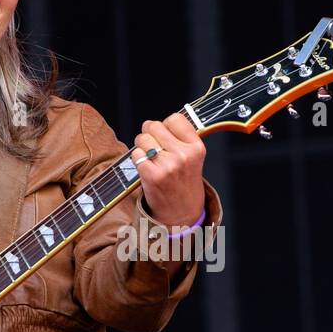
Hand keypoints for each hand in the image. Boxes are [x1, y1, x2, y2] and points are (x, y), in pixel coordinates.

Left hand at [133, 112, 205, 227]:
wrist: (182, 212)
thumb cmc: (184, 181)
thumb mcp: (192, 157)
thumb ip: (180, 138)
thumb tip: (153, 122)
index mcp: (197, 147)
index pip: (174, 118)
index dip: (166, 126)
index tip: (166, 137)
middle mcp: (184, 155)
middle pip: (154, 126)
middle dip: (150, 135)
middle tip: (155, 149)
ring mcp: (168, 166)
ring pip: (142, 139)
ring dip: (142, 147)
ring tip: (151, 160)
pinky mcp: (153, 176)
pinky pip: (136, 154)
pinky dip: (137, 160)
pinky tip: (146, 169)